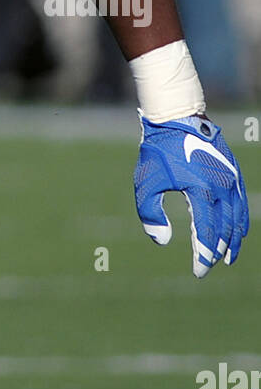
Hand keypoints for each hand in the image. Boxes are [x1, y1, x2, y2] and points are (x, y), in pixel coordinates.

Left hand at [134, 114, 248, 277]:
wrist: (176, 116)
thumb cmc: (158, 150)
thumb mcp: (146, 181)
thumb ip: (150, 213)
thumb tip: (163, 241)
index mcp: (200, 191)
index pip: (206, 233)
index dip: (203, 256)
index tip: (198, 271)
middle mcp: (220, 187)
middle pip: (224, 229)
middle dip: (217, 251)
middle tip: (208, 265)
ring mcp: (229, 178)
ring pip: (237, 218)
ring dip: (233, 240)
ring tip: (227, 257)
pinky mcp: (232, 170)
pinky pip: (241, 202)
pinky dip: (241, 220)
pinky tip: (237, 231)